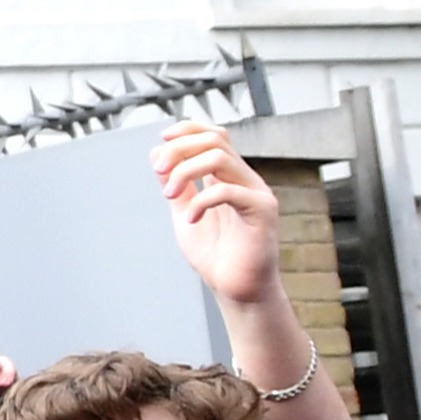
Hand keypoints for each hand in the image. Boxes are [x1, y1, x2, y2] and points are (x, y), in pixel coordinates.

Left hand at [153, 124, 284, 310]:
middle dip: (178, 150)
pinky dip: (200, 202)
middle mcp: (245, 180)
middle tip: (158, 173)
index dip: (188, 129)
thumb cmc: (215, 255)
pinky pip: (228, 191)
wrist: (237, 290)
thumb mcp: (185, 213)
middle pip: (214, 140)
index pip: (214, 135)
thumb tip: (157, 156)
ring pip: (220, 158)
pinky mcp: (262, 212)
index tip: (162, 141)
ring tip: (169, 195)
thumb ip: (176, 187)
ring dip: (184, 171)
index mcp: (229, 178)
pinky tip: (190, 220)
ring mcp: (256, 194)